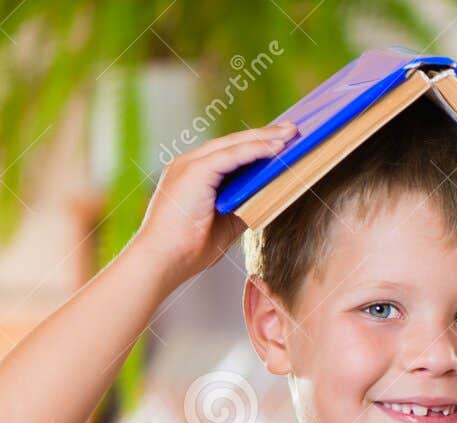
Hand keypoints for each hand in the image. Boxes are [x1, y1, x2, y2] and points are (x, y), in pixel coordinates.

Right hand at [129, 122, 297, 285]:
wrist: (164, 260)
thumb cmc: (190, 247)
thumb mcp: (226, 224)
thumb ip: (244, 206)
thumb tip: (271, 196)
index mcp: (193, 174)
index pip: (229, 153)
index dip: (255, 145)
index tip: (281, 141)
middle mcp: (188, 163)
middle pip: (233, 143)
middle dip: (264, 135)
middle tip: (292, 128)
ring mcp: (189, 164)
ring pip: (233, 144)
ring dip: (264, 138)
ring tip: (291, 133)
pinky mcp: (194, 170)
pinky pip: (231, 155)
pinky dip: (256, 150)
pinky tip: (277, 148)